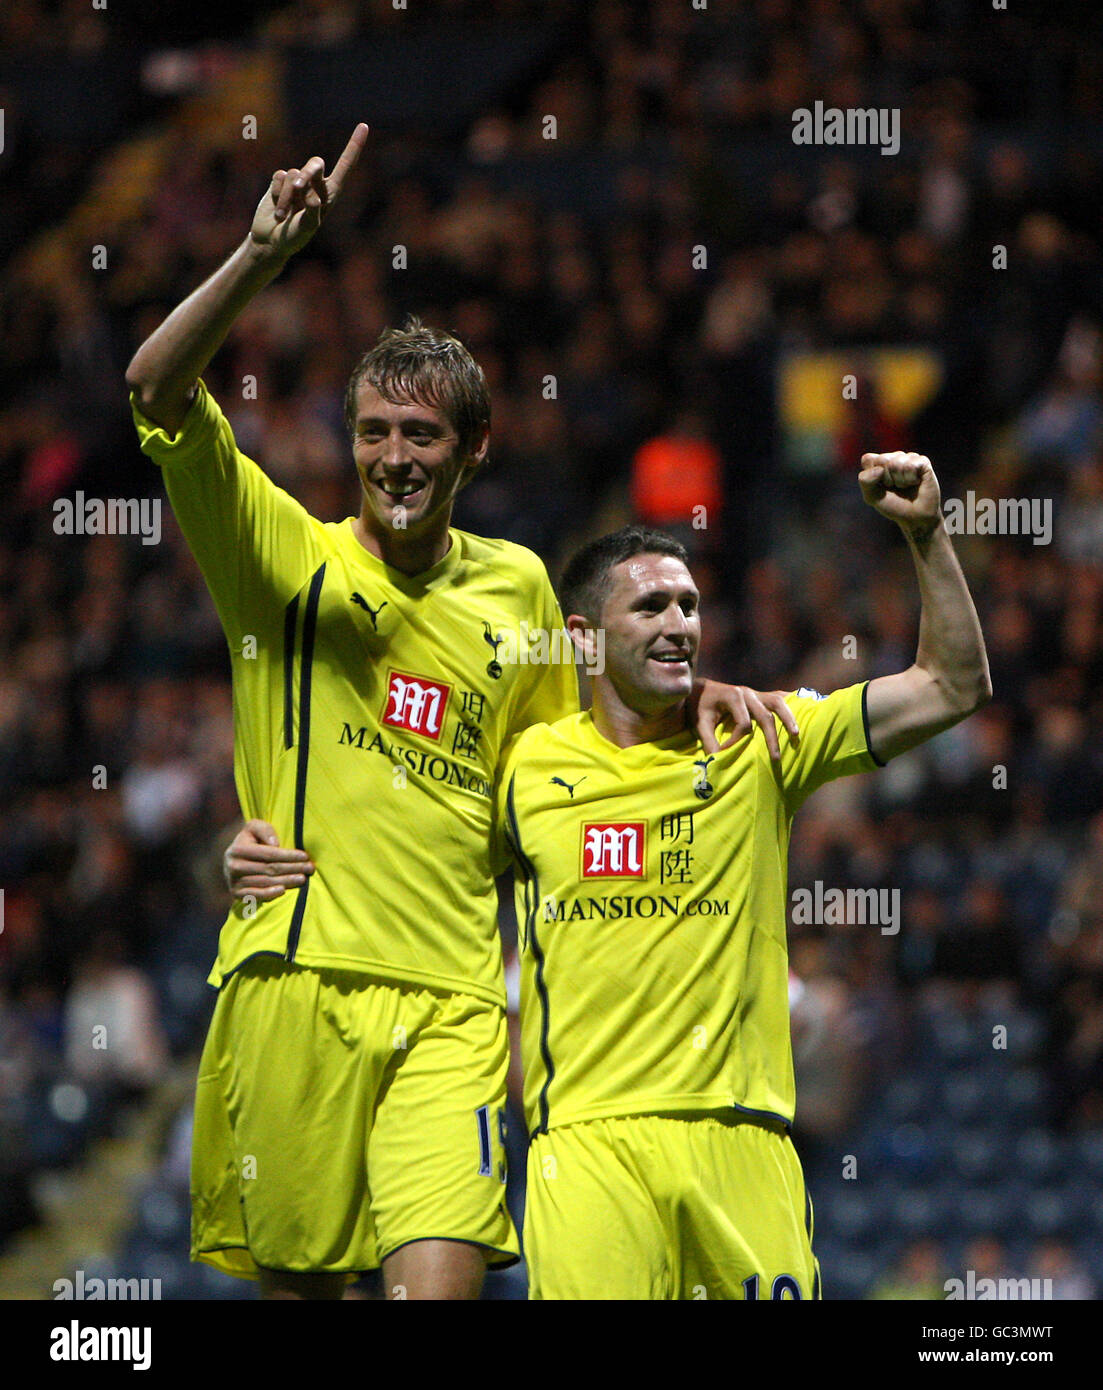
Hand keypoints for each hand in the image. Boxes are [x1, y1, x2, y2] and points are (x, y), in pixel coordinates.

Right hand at [224, 819, 314, 901]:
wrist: (232, 859)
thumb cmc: (250, 840)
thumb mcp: (254, 827)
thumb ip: (264, 830)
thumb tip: (275, 844)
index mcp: (238, 849)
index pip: (269, 854)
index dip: (289, 855)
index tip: (305, 856)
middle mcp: (234, 866)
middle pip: (270, 869)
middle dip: (293, 868)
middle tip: (310, 868)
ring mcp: (234, 881)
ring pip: (266, 882)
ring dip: (287, 881)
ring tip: (303, 879)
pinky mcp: (236, 894)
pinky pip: (255, 895)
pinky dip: (269, 894)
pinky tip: (283, 890)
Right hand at [249, 122, 368, 260]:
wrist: (270, 241)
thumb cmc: (294, 238)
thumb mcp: (306, 229)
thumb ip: (312, 214)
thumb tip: (314, 197)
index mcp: (330, 194)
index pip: (345, 167)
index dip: (353, 147)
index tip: (364, 126)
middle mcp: (316, 184)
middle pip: (316, 164)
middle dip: (308, 172)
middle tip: (299, 186)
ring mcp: (297, 181)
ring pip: (293, 174)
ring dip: (286, 197)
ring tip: (284, 215)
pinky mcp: (280, 182)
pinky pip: (279, 177)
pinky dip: (276, 193)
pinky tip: (276, 209)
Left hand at [690, 679, 800, 756]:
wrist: (699, 689)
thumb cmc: (699, 707)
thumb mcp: (700, 723)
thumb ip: (709, 741)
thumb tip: (718, 761)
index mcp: (733, 696)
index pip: (743, 723)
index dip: (736, 740)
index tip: (726, 751)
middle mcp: (747, 693)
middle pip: (765, 716)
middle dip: (771, 738)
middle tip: (776, 758)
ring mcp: (756, 693)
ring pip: (778, 704)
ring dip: (788, 719)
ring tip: (796, 735)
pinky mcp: (760, 695)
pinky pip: (779, 698)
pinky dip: (791, 704)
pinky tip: (803, 711)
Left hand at [859, 451, 940, 535]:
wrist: (915, 517)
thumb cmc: (893, 505)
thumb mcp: (872, 496)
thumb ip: (865, 481)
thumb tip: (879, 469)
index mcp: (879, 463)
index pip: (868, 459)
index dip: (872, 476)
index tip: (881, 487)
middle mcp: (894, 457)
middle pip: (883, 459)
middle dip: (887, 479)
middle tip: (896, 488)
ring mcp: (909, 458)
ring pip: (897, 463)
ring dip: (901, 481)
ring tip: (906, 486)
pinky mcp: (923, 461)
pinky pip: (911, 466)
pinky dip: (911, 479)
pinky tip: (916, 482)